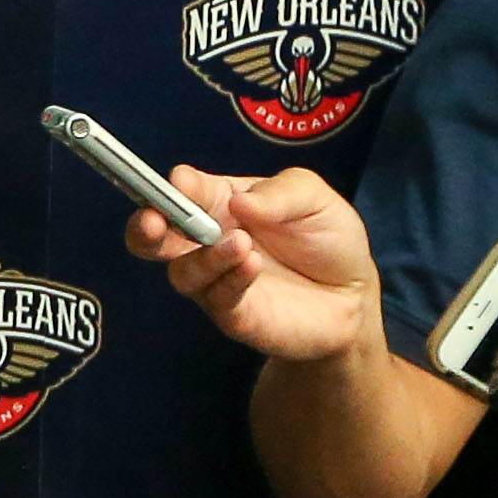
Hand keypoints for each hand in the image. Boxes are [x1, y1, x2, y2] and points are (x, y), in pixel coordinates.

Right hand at [128, 166, 383, 364]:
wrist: (354, 296)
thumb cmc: (327, 238)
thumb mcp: (314, 198)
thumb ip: (280, 193)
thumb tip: (239, 202)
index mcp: (220, 202)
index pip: (183, 191)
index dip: (175, 186)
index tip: (180, 183)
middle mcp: (208, 241)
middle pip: (154, 237)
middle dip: (143, 229)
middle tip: (151, 222)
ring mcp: (217, 280)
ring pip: (182, 272)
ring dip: (204, 257)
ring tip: (241, 244)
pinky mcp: (234, 314)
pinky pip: (217, 299)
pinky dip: (230, 279)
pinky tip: (252, 265)